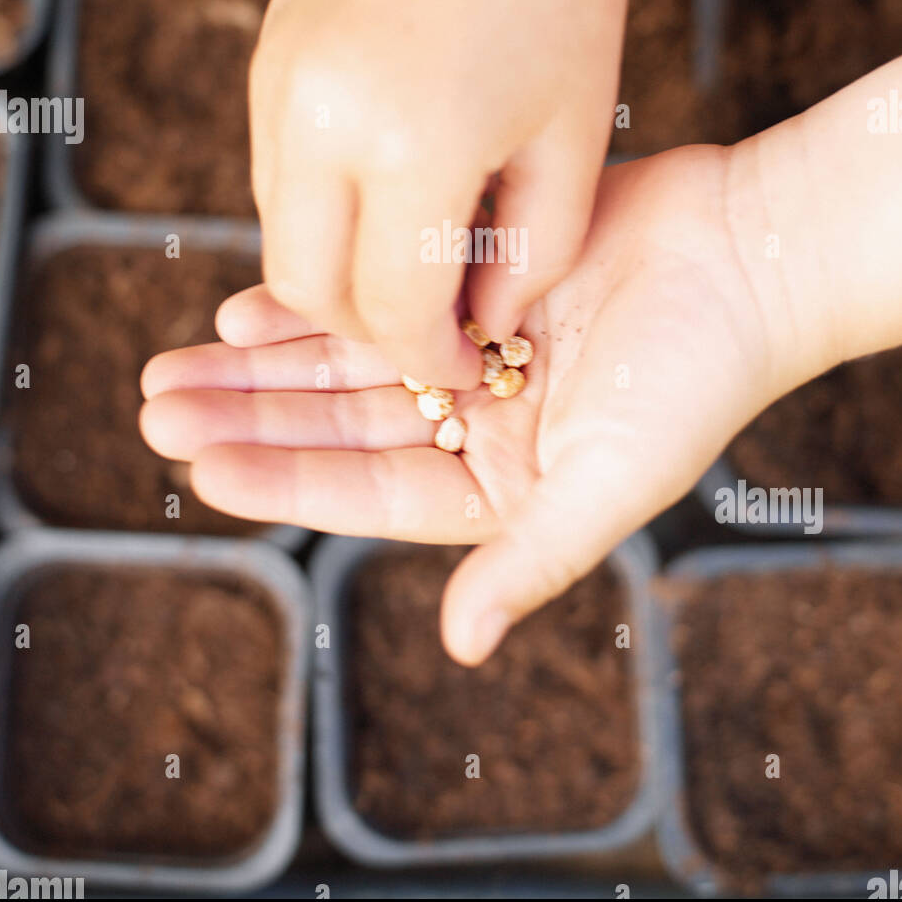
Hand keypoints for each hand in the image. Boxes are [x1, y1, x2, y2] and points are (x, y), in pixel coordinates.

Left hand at [141, 145, 808, 663]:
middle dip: (248, 417)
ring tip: (175, 365)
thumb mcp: (611, 479)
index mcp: (501, 479)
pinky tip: (245, 310)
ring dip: (260, 362)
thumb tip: (463, 646)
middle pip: (338, 423)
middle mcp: (473, 416)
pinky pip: (376, 287)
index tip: (201, 468)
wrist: (747, 255)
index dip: (286, 479)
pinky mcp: (468, 274)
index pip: (369, 487)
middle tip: (154, 408)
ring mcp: (467, 342)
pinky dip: (316, 299)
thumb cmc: (694, 377)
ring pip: (341, 358)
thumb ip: (532, 558)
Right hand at [249, 0, 635, 390]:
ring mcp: (279, 79)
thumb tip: (473, 326)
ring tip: (418, 252)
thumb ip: (527, 258)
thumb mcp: (573, 143)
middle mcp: (320, 116)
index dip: (427, 358)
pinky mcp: (266, 52)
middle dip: (366, 328)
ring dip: (340, 265)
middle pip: (306, 287)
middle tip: (429, 323)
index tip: (462, 366)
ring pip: (281, 230)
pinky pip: (273, 168)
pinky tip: (388, 183)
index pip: (390, 311)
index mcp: (413, 144)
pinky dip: (323, 204)